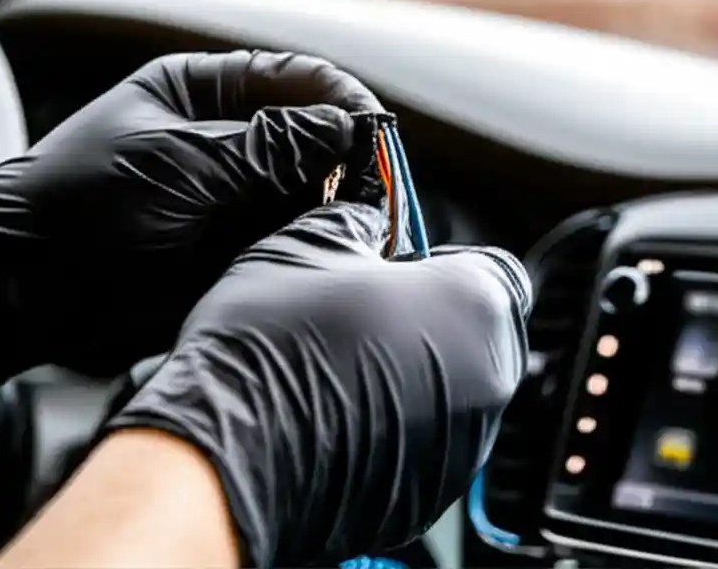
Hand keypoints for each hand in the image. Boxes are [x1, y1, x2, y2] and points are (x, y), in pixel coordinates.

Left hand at [0, 50, 382, 402]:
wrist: (21, 289)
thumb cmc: (80, 206)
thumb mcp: (178, 163)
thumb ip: (267, 146)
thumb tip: (348, 128)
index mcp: (199, 92)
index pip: (293, 78)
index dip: (340, 100)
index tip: (376, 131)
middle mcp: (223, 138)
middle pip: (310, 134)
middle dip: (346, 155)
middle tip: (377, 186)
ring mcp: (230, 194)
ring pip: (309, 188)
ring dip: (335, 202)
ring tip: (360, 223)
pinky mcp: (233, 245)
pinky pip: (290, 235)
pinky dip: (314, 240)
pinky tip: (331, 249)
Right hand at [107, 202, 530, 565]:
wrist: (225, 463)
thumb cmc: (271, 348)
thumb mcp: (306, 245)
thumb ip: (357, 222)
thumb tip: (369, 222)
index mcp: (478, 303)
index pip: (492, 266)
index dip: (437, 262)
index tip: (389, 269)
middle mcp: (492, 378)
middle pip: (475, 332)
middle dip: (427, 320)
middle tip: (357, 318)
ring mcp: (467, 445)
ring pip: (451, 392)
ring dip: (411, 377)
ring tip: (337, 373)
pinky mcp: (433, 495)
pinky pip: (425, 446)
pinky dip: (393, 431)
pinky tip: (334, 422)